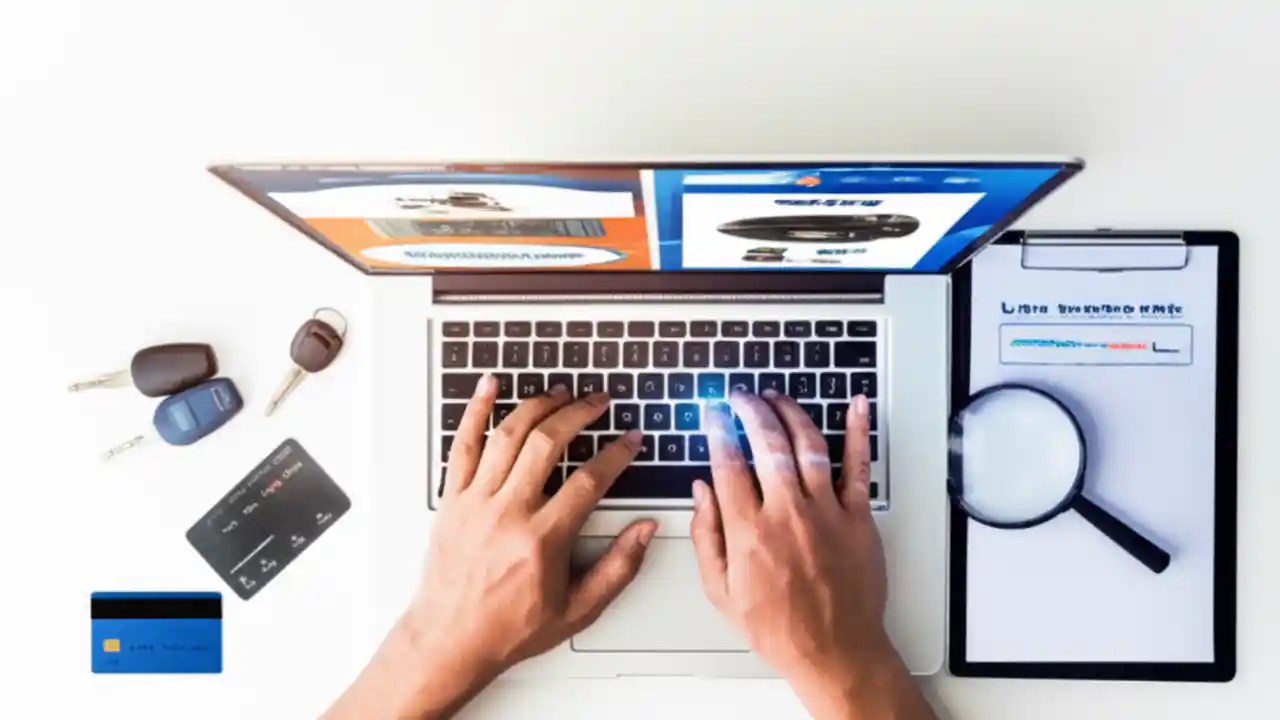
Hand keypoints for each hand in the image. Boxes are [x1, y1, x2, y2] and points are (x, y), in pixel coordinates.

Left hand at [325, 377, 655, 719]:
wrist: (448, 642)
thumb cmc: (509, 629)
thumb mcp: (578, 610)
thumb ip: (618, 568)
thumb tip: (645, 531)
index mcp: (541, 541)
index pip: (588, 481)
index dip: (615, 454)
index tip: (629, 440)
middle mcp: (507, 514)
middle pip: (546, 443)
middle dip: (579, 414)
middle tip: (598, 402)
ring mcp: (475, 503)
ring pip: (508, 436)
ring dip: (538, 405)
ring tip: (560, 392)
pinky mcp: (452, 500)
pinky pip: (462, 445)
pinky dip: (475, 411)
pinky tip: (489, 386)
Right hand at [691, 390, 933, 719]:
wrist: (834, 651)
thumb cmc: (778, 627)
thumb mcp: (721, 592)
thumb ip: (706, 537)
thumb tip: (700, 492)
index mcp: (749, 532)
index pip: (728, 463)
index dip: (718, 430)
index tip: (712, 414)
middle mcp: (787, 514)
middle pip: (766, 443)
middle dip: (750, 409)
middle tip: (740, 396)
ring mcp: (826, 512)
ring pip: (808, 445)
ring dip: (790, 412)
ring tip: (776, 397)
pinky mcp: (858, 517)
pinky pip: (859, 466)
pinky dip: (859, 432)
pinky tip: (856, 406)